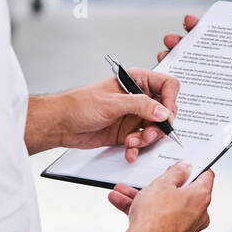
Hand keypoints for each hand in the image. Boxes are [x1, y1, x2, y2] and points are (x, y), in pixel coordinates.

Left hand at [56, 70, 178, 162]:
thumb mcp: (112, 103)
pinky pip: (142, 142)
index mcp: (136, 81)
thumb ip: (140, 106)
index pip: (167, 86)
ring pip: (155, 129)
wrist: (61, 124)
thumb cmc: (79, 105)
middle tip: (147, 133)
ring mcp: (133, 116)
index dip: (171, 100)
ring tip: (132, 142)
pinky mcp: (128, 132)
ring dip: (146, 139)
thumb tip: (163, 111)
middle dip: (158, 126)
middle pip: (165, 111)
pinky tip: (128, 150)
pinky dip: (137, 148)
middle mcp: (138, 98)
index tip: (166, 115)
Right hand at [114, 161, 213, 231]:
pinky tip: (124, 205)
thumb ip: (175, 172)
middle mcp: (199, 215)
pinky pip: (160, 221)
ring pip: (165, 207)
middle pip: (181, 193)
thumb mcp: (162, 184)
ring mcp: (186, 229)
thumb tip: (184, 167)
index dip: (193, 168)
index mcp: (201, 197)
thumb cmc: (155, 218)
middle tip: (147, 181)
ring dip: (144, 199)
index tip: (182, 166)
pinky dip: (145, 213)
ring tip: (123, 193)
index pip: (205, 176)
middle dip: (159, 186)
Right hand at [156, 0, 231, 104]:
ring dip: (182, 68)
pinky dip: (200, 95)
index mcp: (229, 39)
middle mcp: (222, 58)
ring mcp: (227, 78)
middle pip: (195, 51)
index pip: (206, 31)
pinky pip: (216, 98)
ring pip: (199, 74)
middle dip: (179, 44)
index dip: (194, 26)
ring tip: (172, 61)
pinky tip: (193, 94)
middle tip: (171, 41)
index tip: (189, 21)